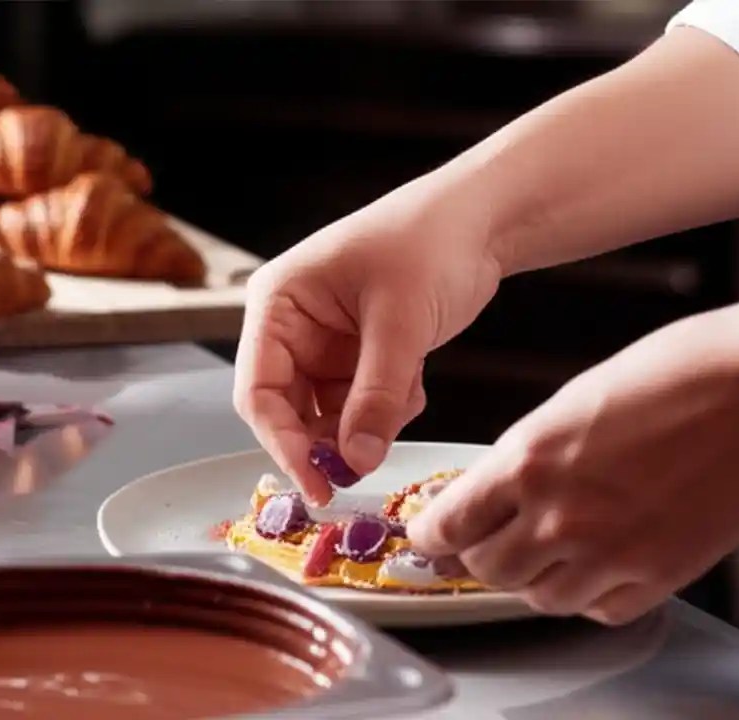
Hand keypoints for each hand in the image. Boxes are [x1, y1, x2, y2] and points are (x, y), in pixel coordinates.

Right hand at [233, 174, 501, 503]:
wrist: (480, 221)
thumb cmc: (431, 243)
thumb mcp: (400, 323)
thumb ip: (376, 396)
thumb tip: (357, 460)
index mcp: (278, 303)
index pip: (259, 391)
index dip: (282, 443)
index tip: (316, 483)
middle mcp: (291, 327)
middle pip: (288, 411)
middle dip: (330, 438)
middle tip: (365, 464)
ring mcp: (324, 344)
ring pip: (328, 417)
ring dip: (366, 424)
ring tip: (405, 395)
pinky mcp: (356, 357)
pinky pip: (359, 408)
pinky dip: (387, 410)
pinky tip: (414, 380)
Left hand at [408, 311, 738, 624]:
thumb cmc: (673, 375)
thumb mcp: (572, 405)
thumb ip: (527, 457)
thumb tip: (494, 492)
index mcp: (527, 460)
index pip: (450, 523)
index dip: (433, 536)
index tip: (430, 536)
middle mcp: (559, 515)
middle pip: (488, 570)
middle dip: (481, 558)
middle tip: (490, 543)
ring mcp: (610, 552)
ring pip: (541, 597)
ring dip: (537, 578)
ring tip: (553, 549)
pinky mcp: (660, 576)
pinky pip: (601, 610)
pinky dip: (592, 595)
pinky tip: (601, 565)